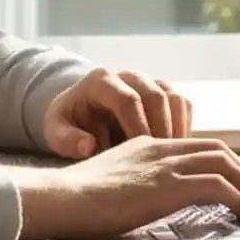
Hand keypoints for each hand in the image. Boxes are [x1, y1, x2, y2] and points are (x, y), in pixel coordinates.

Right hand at [16, 136, 239, 239]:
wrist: (60, 197)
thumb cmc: (75, 198)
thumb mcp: (111, 180)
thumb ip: (134, 181)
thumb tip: (147, 200)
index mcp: (145, 146)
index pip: (197, 145)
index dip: (224, 162)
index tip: (234, 182)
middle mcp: (158, 149)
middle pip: (218, 149)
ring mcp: (163, 166)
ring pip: (225, 164)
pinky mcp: (167, 186)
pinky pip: (219, 186)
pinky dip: (238, 198)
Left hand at [43, 67, 191, 159]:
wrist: (82, 112)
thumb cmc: (70, 123)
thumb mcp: (56, 131)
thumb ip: (66, 139)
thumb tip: (89, 147)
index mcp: (101, 81)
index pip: (127, 100)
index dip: (137, 128)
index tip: (141, 155)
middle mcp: (129, 77)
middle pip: (156, 96)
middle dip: (161, 130)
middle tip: (162, 162)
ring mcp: (150, 82)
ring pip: (175, 99)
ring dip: (177, 130)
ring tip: (171, 159)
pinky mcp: (165, 93)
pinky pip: (184, 106)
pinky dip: (184, 128)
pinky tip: (176, 153)